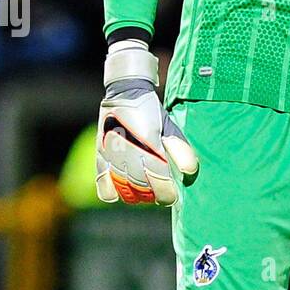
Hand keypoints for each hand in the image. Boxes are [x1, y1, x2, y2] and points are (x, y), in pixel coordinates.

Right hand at [96, 42, 198, 205]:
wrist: (125, 93)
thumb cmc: (152, 112)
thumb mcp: (170, 127)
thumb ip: (180, 149)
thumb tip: (189, 171)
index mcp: (149, 144)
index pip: (159, 179)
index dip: (167, 193)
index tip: (172, 197)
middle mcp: (129, 151)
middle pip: (142, 187)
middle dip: (154, 195)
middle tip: (162, 196)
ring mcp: (112, 155)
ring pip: (123, 188)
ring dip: (136, 195)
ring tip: (145, 194)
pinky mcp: (100, 155)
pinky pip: (103, 183)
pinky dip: (111, 193)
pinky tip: (120, 194)